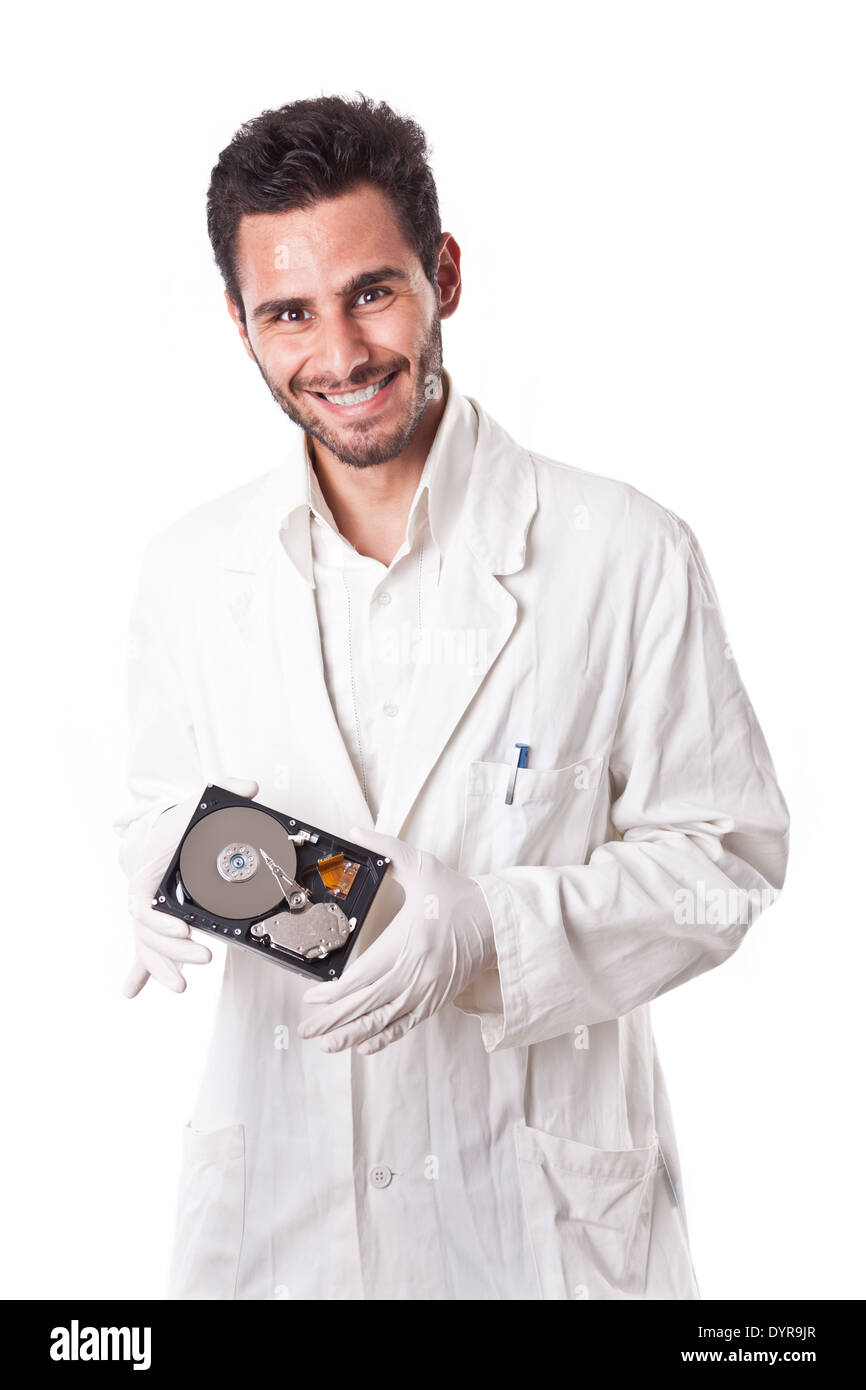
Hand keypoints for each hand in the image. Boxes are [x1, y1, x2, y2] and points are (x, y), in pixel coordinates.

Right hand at [122, 778, 259, 997]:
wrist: (166, 827)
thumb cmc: (180, 821)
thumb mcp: (198, 801)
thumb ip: (226, 791)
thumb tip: (251, 787)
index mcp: (150, 869)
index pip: (142, 902)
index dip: (158, 921)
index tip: (184, 930)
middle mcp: (145, 893)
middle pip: (147, 932)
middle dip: (173, 950)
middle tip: (204, 956)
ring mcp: (150, 910)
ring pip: (146, 945)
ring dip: (160, 967)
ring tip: (180, 986)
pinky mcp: (159, 921)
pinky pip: (145, 949)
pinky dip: (143, 971)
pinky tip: (131, 991)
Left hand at [298, 827, 496, 1054]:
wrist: (498, 921)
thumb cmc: (458, 894)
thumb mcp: (422, 865)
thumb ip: (387, 849)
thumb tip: (356, 831)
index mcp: (409, 941)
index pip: (363, 976)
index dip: (334, 991)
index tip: (311, 995)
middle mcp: (417, 972)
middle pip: (368, 1005)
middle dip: (334, 1019)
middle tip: (308, 1029)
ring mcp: (428, 991)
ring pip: (384, 1022)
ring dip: (353, 1035)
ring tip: (328, 1044)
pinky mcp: (437, 1000)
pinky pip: (406, 1025)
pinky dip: (384, 1037)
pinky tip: (364, 1045)